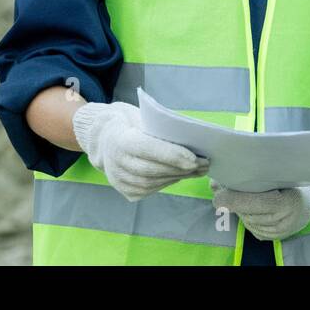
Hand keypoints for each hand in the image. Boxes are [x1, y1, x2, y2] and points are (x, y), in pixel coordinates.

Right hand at [72, 101, 208, 201]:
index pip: (147, 149)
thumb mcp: (142, 119)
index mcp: (119, 139)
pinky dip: (168, 182)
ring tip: (199, 170)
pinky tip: (181, 175)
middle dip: (181, 168)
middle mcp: (115, 162)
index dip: (171, 155)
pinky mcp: (124, 191)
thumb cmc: (132, 124)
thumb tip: (192, 139)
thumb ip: (161, 129)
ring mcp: (117, 180)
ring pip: (152, 183)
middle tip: (204, 164)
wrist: (105, 139)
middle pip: (152, 170)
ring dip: (178, 177)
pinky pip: (149, 190)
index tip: (194, 158)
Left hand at [210, 182, 309, 240]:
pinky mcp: (274, 237)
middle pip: (247, 213)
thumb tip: (216, 182)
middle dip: (233, 201)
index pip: (254, 203)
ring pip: (247, 221)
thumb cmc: (294, 179)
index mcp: (287, 203)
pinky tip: (252, 207)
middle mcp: (284, 221)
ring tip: (244, 195)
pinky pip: (251, 228)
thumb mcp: (276, 172)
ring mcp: (279, 232)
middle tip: (223, 187)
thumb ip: (248, 176)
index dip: (232, 199)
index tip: (217, 194)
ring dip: (239, 209)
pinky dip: (247, 216)